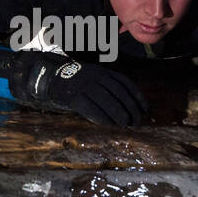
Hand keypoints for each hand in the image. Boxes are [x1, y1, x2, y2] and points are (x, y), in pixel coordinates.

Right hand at [17, 53, 147, 125]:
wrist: (52, 78)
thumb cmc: (78, 83)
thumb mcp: (96, 78)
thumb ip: (110, 87)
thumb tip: (129, 106)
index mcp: (103, 72)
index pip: (125, 83)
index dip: (137, 97)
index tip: (145, 109)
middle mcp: (96, 77)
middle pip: (118, 93)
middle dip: (131, 108)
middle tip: (137, 121)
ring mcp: (84, 86)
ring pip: (106, 100)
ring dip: (119, 114)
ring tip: (126, 124)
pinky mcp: (74, 97)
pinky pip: (91, 108)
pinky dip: (102, 117)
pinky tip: (109, 124)